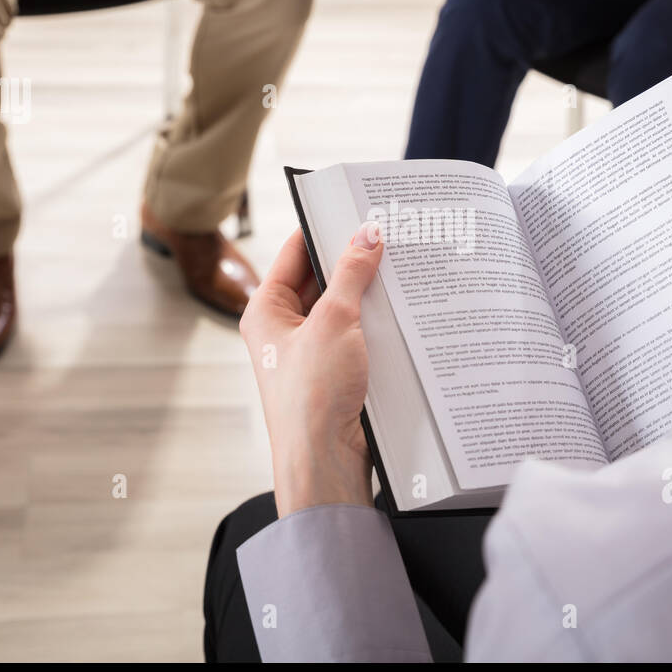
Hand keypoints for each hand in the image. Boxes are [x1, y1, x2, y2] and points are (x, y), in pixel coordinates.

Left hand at [239, 224, 384, 517]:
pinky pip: (359, 336)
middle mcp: (285, 330)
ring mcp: (312, 353)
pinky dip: (378, 323)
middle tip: (389, 235)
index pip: (294, 254)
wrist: (325, 463)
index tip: (355, 207)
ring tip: (403, 266)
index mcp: (266, 312)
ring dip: (369, 293)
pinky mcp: (337, 374)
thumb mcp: (333, 322)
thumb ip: (351, 274)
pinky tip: (404, 309)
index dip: (324, 228)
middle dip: (354, 261)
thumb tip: (366, 234)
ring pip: (344, 308)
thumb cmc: (312, 398)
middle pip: (322, 280)